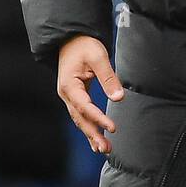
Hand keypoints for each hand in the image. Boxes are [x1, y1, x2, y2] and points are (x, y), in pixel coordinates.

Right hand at [56, 35, 123, 153]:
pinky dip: (89, 127)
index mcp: (69, 85)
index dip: (99, 118)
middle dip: (92, 134)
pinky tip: (96, 139)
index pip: (85, 106)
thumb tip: (119, 98)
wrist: (71, 38)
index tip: (112, 127)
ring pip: (79, 120)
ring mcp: (69, 97)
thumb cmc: (84, 45)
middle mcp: (66, 94)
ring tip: (103, 148)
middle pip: (80, 118)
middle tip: (106, 148)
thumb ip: (108, 78)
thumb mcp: (98, 57)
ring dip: (91, 135)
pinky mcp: (75, 97)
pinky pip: (81, 115)